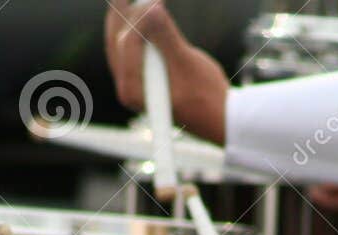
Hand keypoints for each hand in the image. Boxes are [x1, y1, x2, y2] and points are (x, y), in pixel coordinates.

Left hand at [105, 2, 230, 144]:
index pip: (126, 43)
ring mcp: (134, 81)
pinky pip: (133, 46)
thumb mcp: (187, 64)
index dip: (138, 16)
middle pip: (117, 39)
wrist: (219, 120)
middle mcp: (128, 86)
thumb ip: (166, 36)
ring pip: (122, 41)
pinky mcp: (144, 76)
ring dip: (129, 17)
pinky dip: (139, 27)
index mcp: (132, 90)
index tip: (153, 1)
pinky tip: (143, 10)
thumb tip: (152, 8)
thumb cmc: (206, 98)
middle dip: (124, 12)